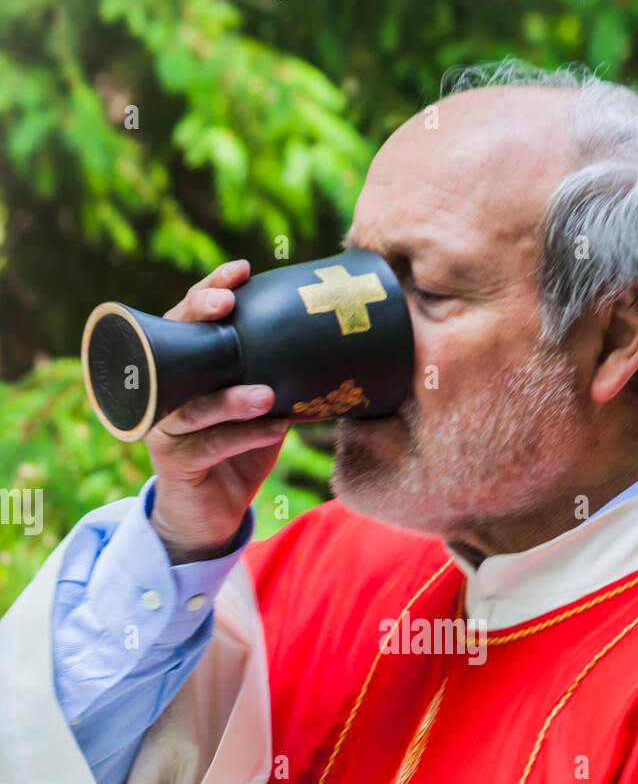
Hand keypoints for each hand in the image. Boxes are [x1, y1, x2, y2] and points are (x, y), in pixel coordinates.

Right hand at [145, 259, 291, 562]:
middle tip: (229, 306)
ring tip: (266, 392)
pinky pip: (210, 446)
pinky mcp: (175, 464)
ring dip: (231, 397)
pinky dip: (245, 437)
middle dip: (198, 320)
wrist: (212, 512)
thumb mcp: (259, 407)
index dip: (208, 290)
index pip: (187, 317)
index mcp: (183, 367)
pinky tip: (274, 428)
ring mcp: (165, 428)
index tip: (241, 270)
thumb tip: (327, 346)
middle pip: (174, 347)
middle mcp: (164, 391)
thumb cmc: (236, 449)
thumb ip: (277, 377)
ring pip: (194, 405)